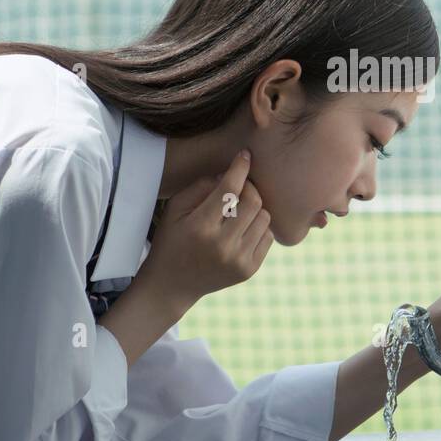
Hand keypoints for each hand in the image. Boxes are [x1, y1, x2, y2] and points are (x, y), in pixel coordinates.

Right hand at [131, 149, 272, 305]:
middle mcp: (222, 245)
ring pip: (265, 217)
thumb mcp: (175, 209)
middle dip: (248, 187)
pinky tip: (242, 229)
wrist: (172, 285)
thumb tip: (230, 174)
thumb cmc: (172, 239)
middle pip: (253, 201)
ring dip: (254, 208)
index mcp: (200, 227)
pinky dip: (258, 227)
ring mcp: (238, 260)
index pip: (229, 189)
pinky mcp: (249, 270)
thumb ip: (200, 186)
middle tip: (239, 186)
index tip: (245, 155)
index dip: (240, 167)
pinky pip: (268, 236)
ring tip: (237, 211)